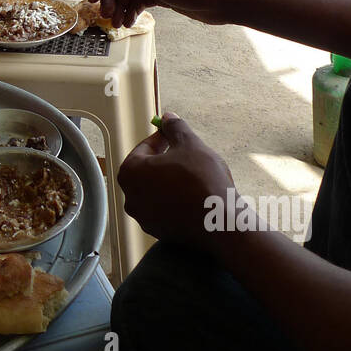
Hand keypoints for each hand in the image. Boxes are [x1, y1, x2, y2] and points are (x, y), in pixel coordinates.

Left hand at [118, 113, 236, 252]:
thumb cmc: (202, 181)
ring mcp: (143, 218)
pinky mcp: (159, 232)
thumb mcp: (190, 145)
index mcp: (130, 173)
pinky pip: (165, 208)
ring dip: (170, 180)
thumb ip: (175, 129)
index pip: (143, 148)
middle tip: (185, 154)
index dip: (161, 138)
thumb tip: (168, 118)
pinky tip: (194, 195)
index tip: (174, 136)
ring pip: (156, 190)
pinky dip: (175, 200)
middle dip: (165, 160)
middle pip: (147, 171)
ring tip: (193, 175)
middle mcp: (130, 197)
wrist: (220, 222)